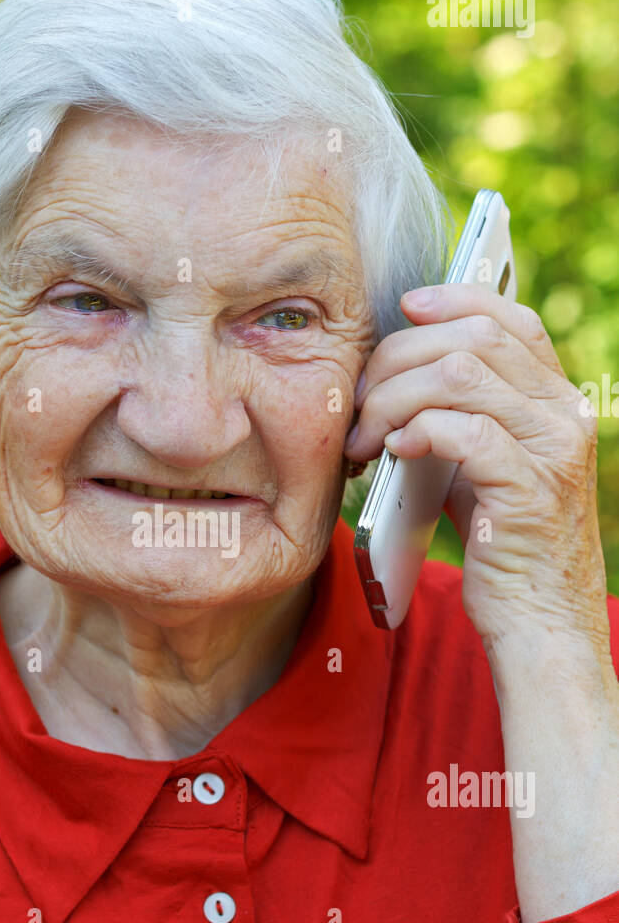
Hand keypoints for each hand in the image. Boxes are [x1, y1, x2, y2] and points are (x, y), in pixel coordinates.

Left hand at [343, 283, 609, 660]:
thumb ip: (460, 416)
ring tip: (366, 438)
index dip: (454, 299)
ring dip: (394, 398)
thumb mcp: (482, 467)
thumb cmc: (500, 547)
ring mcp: (552, 451)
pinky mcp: (530, 490)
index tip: (403, 307)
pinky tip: (394, 454)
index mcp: (557, 401)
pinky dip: (417, 432)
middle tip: (359, 401)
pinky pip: (463, 431)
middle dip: (399, 358)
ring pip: (460, 375)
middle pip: (473, 337)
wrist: (540, 623)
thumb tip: (397, 375)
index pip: (510, 318)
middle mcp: (564, 415)